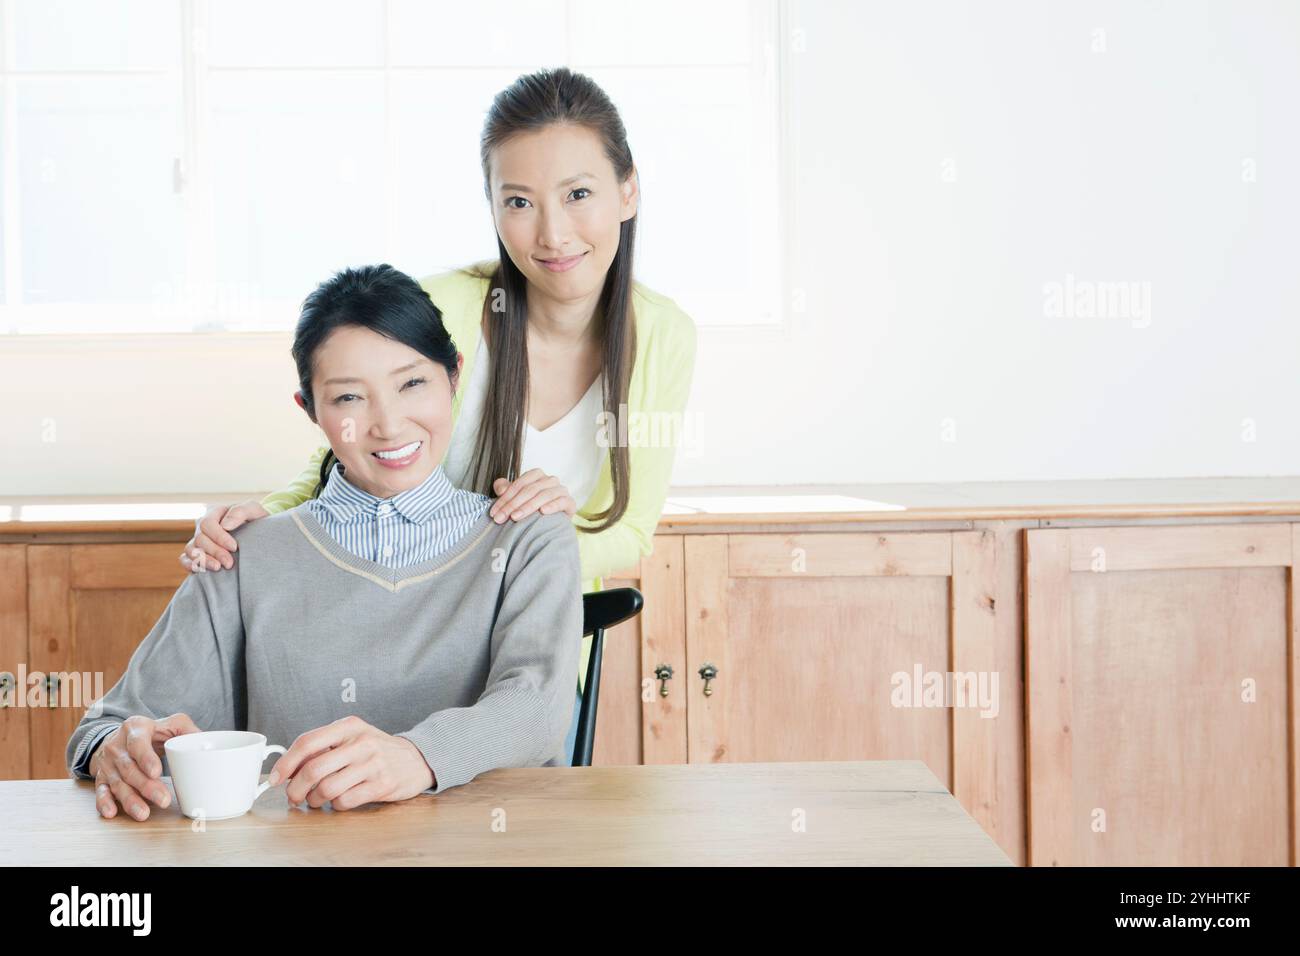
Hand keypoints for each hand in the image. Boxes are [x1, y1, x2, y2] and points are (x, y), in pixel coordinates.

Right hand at [90, 713, 201, 820]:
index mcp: (135, 728)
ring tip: (144, 813)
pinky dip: (104, 802)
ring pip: (117, 783)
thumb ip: (187, 730)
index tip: (156, 772)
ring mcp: (108, 763)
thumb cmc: (153, 732)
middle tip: (163, 800)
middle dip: (145, 786)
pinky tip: (111, 812)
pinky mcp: (102, 777)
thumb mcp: (170, 724)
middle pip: (129, 768)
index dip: (146, 758)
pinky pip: (100, 791)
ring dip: (130, 800)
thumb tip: (204, 744)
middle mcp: (117, 745)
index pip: (137, 743)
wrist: (121, 737)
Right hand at [179, 500, 268, 572]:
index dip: (218, 537)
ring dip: (203, 560)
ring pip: (190, 550)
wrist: (259, 534)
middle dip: (214, 552)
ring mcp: (199, 541)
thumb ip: (240, 511)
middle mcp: (204, 527)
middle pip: (200, 539)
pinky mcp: (197, 554)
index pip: (207, 524)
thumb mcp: (254, 511)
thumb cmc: (256, 521)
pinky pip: (185, 559)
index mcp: (215, 513)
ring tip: (218, 568)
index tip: (234, 547)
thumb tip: (225, 525)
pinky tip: (202, 571)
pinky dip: (190, 565)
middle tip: (229, 563)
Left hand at [269, 716, 434, 810]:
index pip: (308, 742)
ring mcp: (373, 764)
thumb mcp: (352, 737)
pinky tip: (340, 800)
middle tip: (294, 796)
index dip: (286, 763)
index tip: (276, 777)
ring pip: (326, 789)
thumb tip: (288, 767)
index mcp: (349, 726)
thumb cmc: (376, 750)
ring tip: (317, 799)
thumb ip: (323, 747)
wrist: (416, 759)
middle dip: (295, 789)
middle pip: (313, 769)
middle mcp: (361, 742)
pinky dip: (335, 806)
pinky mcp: (382, 785)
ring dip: (315, 800)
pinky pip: (345, 801)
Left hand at [489, 469, 576, 523]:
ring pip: (544, 495)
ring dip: (528, 507)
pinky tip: (542, 512)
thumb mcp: (517, 499)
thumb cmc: (533, 510)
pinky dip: (552, 506)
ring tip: (516, 517)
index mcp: (536, 475)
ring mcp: (561, 490)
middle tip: (501, 518)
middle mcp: (550, 480)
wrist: (552, 524)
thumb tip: (499, 486)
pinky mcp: (570, 502)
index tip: (493, 513)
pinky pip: (562, 502)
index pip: (518, 485)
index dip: (504, 499)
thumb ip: (507, 491)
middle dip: (512, 505)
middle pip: (529, 490)